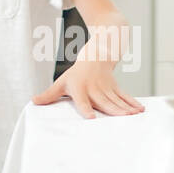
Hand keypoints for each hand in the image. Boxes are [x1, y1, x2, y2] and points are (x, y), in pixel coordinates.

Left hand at [30, 59, 144, 119]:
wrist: (96, 53)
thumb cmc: (77, 72)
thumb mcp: (62, 81)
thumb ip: (49, 94)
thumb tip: (33, 102)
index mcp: (80, 89)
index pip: (82, 101)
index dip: (87, 109)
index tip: (92, 118)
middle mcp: (94, 89)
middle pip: (104, 101)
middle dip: (114, 110)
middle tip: (123, 118)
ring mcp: (106, 88)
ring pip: (117, 100)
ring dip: (126, 108)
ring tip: (134, 116)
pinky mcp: (115, 87)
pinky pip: (125, 96)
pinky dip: (133, 103)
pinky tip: (140, 110)